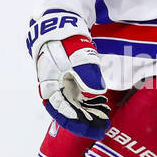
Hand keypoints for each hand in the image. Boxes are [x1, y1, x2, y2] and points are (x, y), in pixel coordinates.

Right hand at [27, 9, 109, 138]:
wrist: (61, 26)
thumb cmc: (65, 42)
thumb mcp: (77, 56)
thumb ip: (87, 74)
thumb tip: (99, 91)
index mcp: (50, 87)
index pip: (62, 113)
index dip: (77, 124)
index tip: (92, 130)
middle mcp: (54, 90)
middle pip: (70, 113)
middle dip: (87, 122)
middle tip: (104, 128)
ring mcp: (62, 86)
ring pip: (76, 106)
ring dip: (90, 114)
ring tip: (106, 119)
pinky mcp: (70, 81)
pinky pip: (80, 97)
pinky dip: (90, 103)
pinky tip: (104, 105)